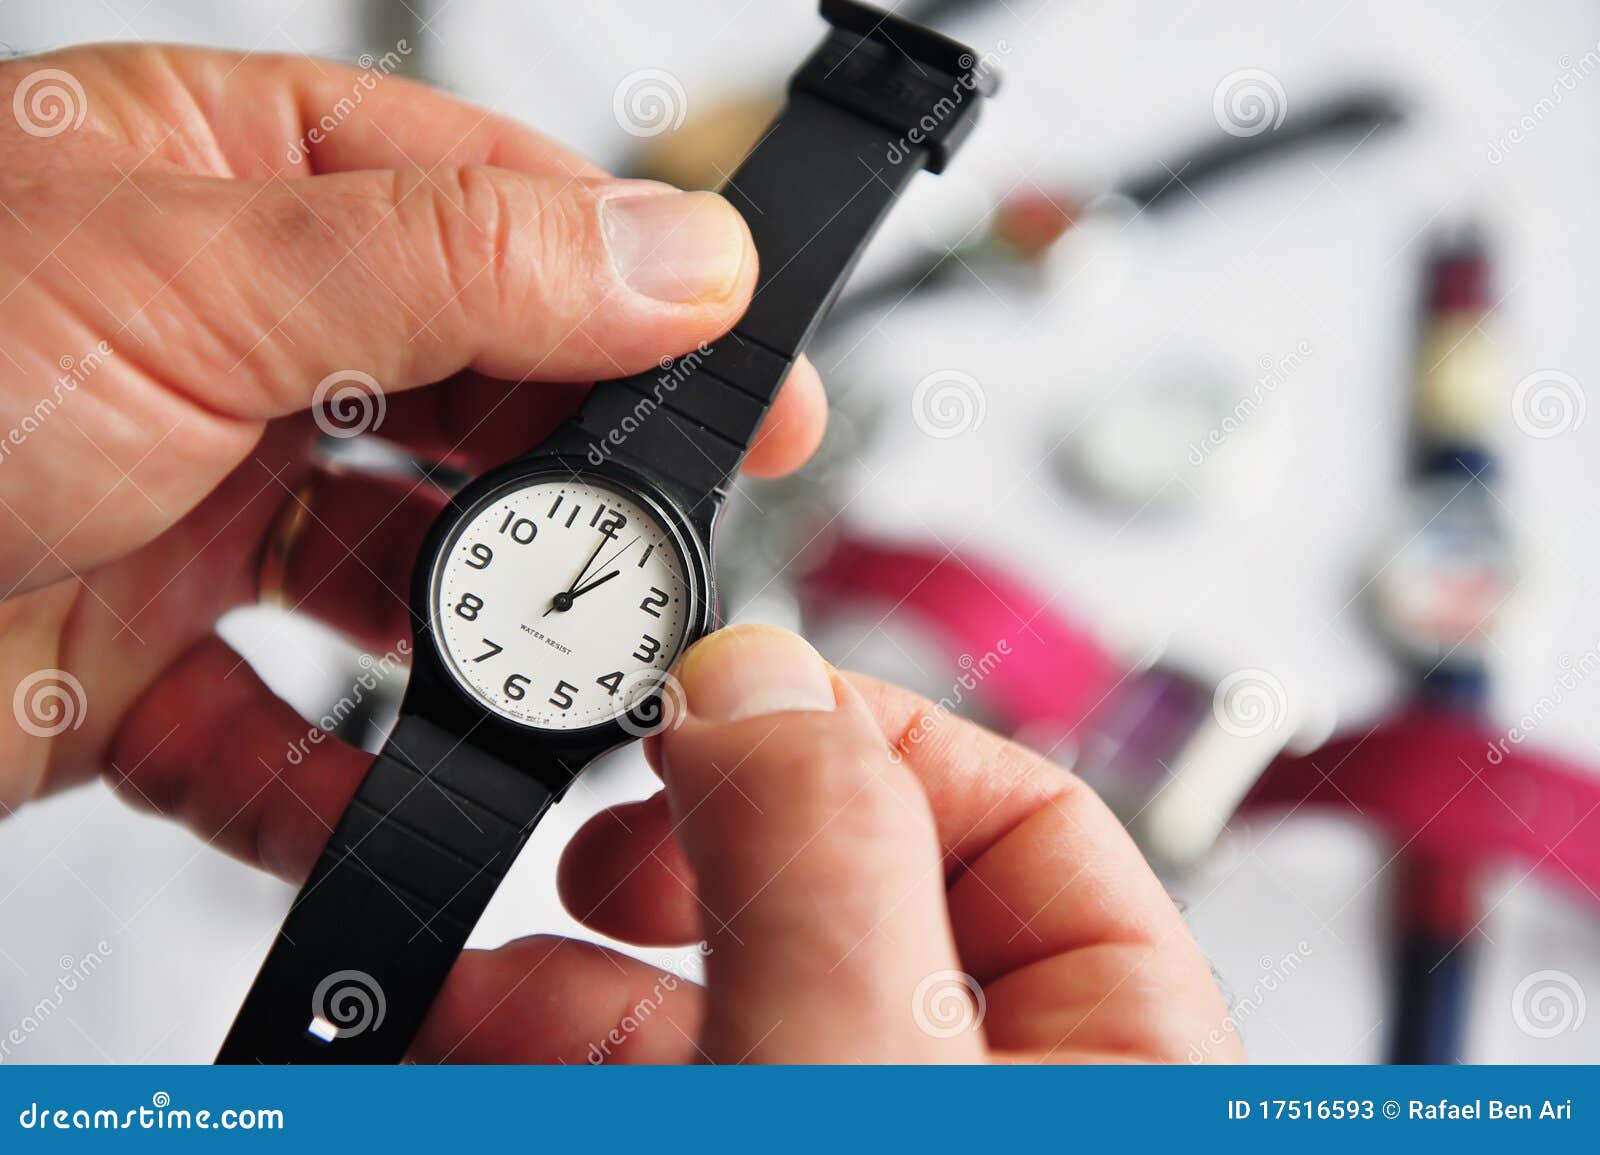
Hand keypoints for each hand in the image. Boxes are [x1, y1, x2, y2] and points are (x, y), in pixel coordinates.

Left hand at [0, 45, 824, 807]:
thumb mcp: (178, 274)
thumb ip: (451, 262)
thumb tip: (671, 255)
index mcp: (237, 194)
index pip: (499, 215)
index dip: (641, 289)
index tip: (748, 369)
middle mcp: (231, 349)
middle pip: (476, 410)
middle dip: (568, 488)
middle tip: (649, 554)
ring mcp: (193, 511)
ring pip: (401, 589)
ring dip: (465, 650)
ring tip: (526, 686)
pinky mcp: (139, 672)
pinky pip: (283, 740)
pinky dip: (331, 788)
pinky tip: (360, 796)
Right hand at [117, 624, 1242, 1062]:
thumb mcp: (862, 1087)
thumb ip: (821, 864)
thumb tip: (762, 676)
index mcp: (1115, 1085)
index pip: (1032, 834)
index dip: (870, 740)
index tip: (722, 712)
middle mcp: (980, 1120)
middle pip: (846, 915)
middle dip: (686, 864)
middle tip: (593, 847)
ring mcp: (841, 1143)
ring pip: (716, 1025)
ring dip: (573, 985)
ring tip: (464, 988)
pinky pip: (648, 1098)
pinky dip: (542, 1067)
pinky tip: (454, 1053)